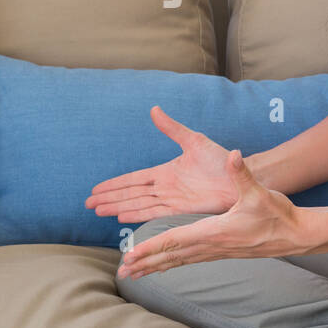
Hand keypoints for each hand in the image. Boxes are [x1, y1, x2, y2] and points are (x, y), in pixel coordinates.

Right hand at [87, 106, 243, 220]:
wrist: (239, 178)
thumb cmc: (220, 160)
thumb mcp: (193, 140)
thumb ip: (172, 128)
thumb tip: (154, 109)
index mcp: (165, 172)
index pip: (133, 179)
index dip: (114, 184)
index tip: (96, 190)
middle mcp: (164, 188)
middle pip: (130, 194)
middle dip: (109, 199)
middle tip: (88, 204)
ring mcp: (171, 200)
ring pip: (138, 204)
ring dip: (118, 207)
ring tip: (99, 211)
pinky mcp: (181, 210)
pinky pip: (154, 213)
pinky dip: (137, 215)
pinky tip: (122, 217)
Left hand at [117, 148, 305, 278]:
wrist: (296, 235)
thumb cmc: (277, 214)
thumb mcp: (259, 192)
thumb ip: (242, 174)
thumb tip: (234, 155)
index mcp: (214, 232)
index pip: (175, 240)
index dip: (151, 247)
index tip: (131, 255)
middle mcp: (211, 246)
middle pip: (171, 257)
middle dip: (146, 264)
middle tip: (122, 273)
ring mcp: (216, 252)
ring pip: (178, 261)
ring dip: (155, 267)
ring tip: (134, 276)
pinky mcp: (221, 253)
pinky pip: (189, 260)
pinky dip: (172, 264)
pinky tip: (163, 267)